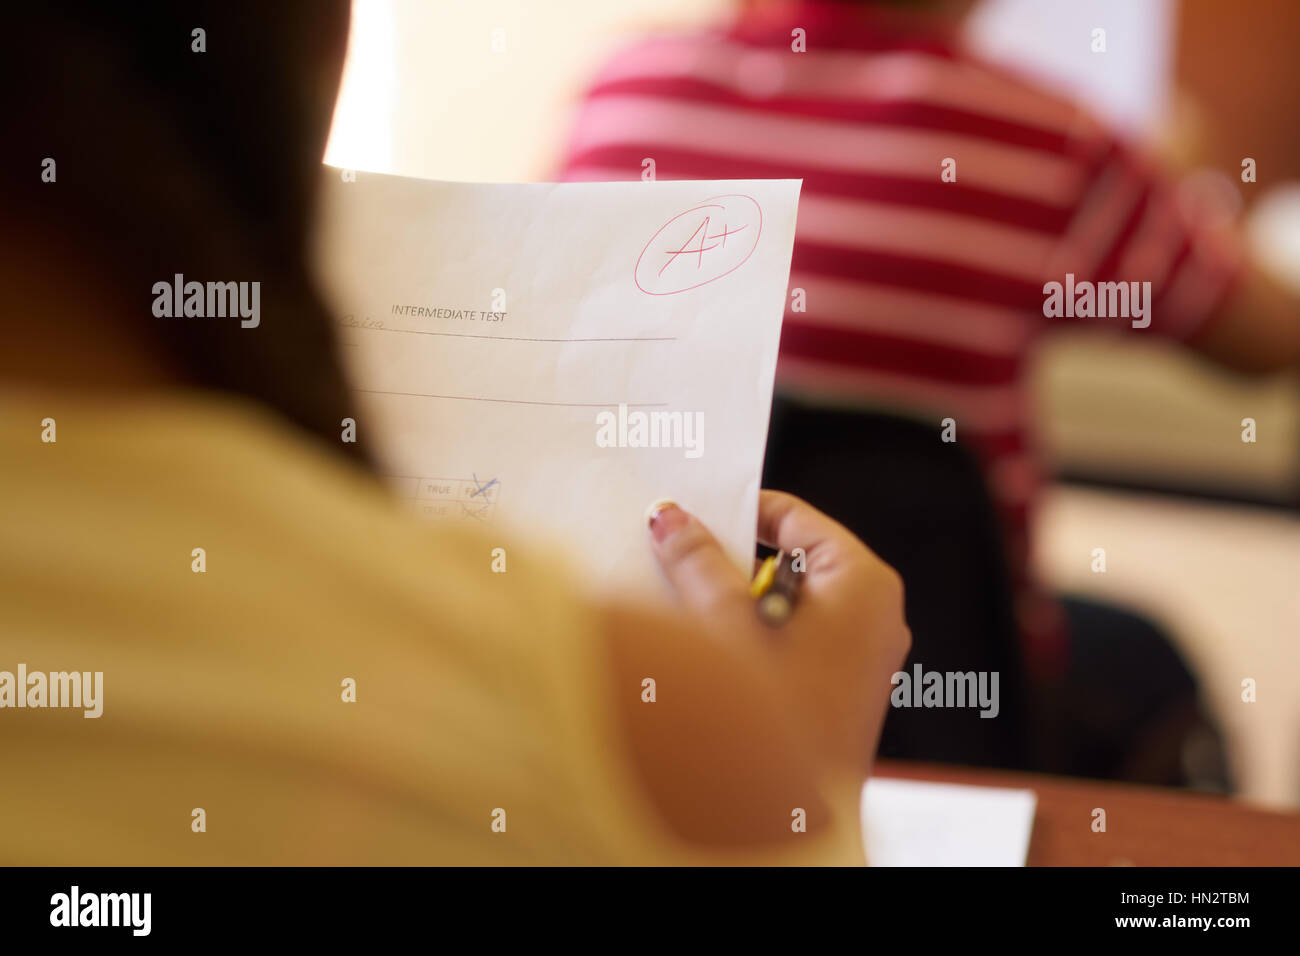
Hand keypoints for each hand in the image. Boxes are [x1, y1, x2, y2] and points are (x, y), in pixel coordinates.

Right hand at [647, 491, 909, 775]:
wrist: (794, 822)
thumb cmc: (777, 724)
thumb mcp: (726, 625)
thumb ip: (697, 563)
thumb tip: (672, 519)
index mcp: (863, 583)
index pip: (795, 518)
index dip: (740, 511)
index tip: (692, 512)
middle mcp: (873, 614)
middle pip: (790, 561)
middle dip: (731, 564)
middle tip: (678, 561)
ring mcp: (862, 656)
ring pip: (787, 604)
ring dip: (737, 606)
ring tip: (692, 615)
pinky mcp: (842, 691)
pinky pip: (794, 640)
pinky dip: (754, 637)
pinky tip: (714, 653)